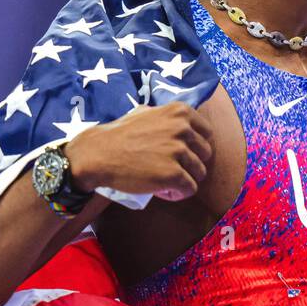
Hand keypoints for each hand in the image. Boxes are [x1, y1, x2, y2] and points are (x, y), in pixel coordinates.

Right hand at [65, 102, 213, 198]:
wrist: (99, 154)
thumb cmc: (120, 134)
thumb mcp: (146, 112)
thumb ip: (167, 116)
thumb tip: (181, 121)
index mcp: (180, 112)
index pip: (207, 133)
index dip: (195, 146)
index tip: (182, 154)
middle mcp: (183, 129)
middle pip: (205, 154)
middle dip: (190, 164)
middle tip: (171, 168)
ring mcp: (179, 152)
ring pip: (199, 173)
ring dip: (184, 179)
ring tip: (164, 180)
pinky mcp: (173, 174)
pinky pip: (189, 189)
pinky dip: (177, 193)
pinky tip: (162, 190)